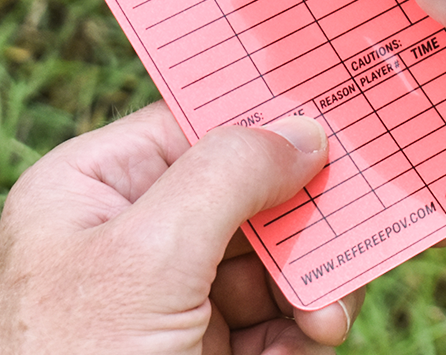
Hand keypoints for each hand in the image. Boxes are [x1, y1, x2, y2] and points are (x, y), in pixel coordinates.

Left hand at [0, 103, 362, 353]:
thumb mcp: (148, 256)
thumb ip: (229, 175)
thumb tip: (304, 131)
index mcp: (93, 187)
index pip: (194, 125)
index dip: (265, 118)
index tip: (335, 116)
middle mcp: (129, 235)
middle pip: (244, 194)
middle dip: (299, 218)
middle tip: (352, 226)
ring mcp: (163, 300)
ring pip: (267, 261)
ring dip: (310, 283)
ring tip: (329, 316)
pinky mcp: (193, 354)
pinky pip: (268, 320)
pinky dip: (299, 330)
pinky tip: (311, 340)